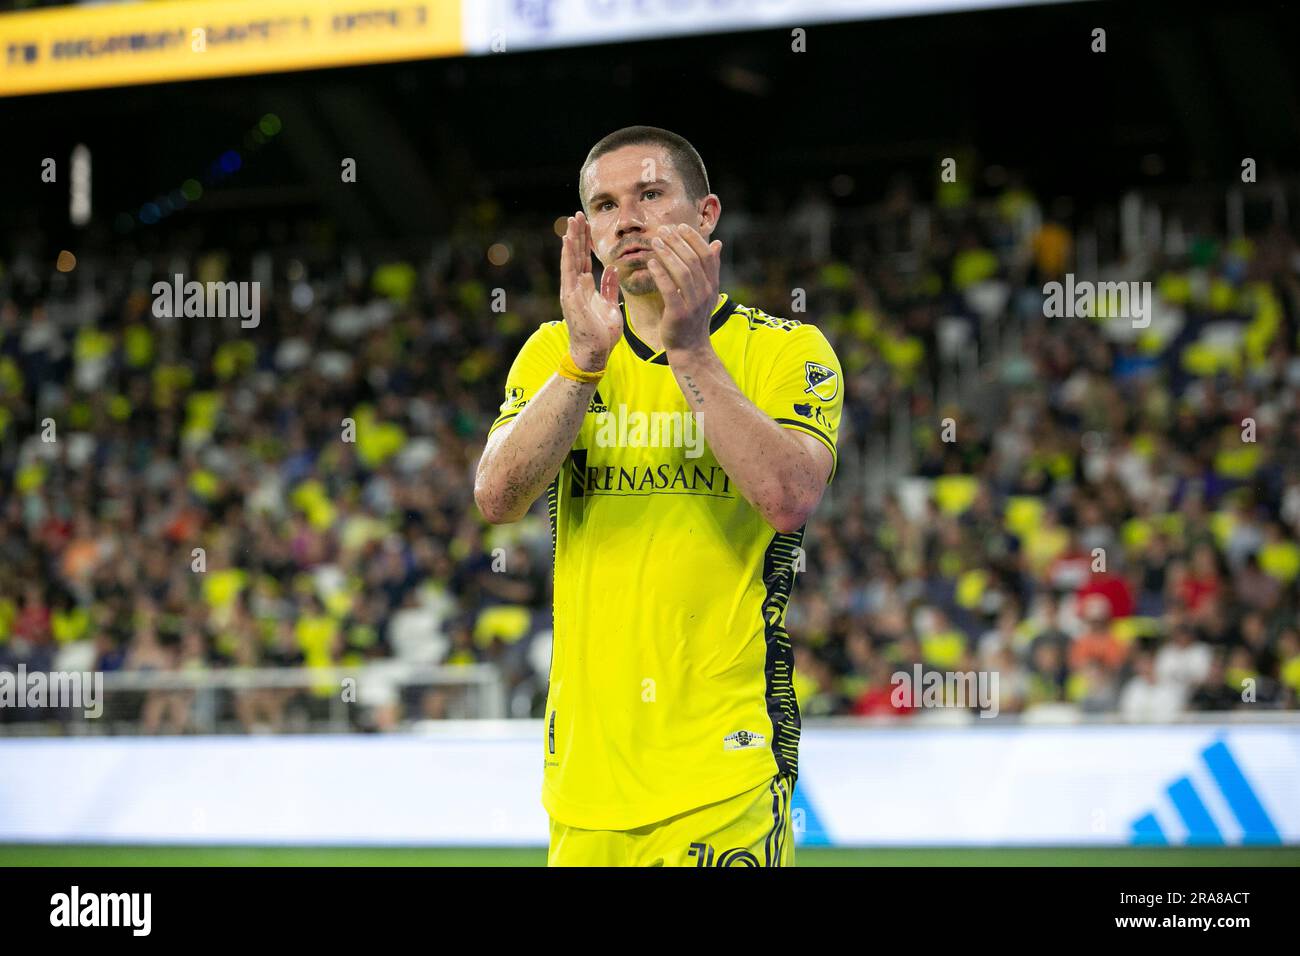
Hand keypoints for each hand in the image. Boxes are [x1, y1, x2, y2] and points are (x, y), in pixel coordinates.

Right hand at [559, 211, 622, 370]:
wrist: (595, 354)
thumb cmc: (602, 334)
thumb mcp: (609, 306)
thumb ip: (608, 287)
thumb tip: (611, 269)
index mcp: (584, 287)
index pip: (584, 259)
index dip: (586, 241)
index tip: (587, 224)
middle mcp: (575, 286)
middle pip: (576, 255)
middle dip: (577, 234)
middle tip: (577, 214)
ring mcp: (571, 291)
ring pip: (570, 259)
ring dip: (571, 239)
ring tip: (571, 221)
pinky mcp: (570, 297)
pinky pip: (569, 271)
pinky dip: (568, 255)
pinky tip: (568, 240)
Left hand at [646, 223, 721, 351]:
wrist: (690, 348)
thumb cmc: (694, 317)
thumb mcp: (706, 292)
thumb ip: (710, 268)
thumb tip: (718, 243)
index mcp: (712, 285)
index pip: (706, 255)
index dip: (693, 238)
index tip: (679, 226)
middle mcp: (706, 292)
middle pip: (693, 260)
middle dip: (677, 242)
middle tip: (663, 230)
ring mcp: (694, 304)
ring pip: (682, 272)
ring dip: (667, 254)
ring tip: (655, 242)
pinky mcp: (679, 314)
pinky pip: (669, 290)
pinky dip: (660, 274)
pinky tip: (651, 263)